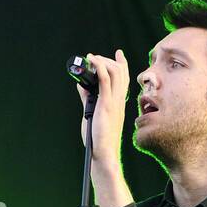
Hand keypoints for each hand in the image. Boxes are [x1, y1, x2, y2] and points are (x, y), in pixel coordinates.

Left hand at [76, 49, 129, 169]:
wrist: (103, 152)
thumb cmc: (98, 138)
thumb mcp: (92, 113)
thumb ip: (88, 98)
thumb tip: (82, 85)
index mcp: (118, 103)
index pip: (124, 80)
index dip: (123, 64)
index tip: (119, 54)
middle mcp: (119, 101)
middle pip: (121, 73)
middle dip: (110, 60)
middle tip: (95, 57)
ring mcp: (114, 102)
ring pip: (115, 73)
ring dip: (103, 61)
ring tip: (91, 58)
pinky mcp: (106, 105)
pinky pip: (105, 81)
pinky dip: (100, 68)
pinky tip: (93, 63)